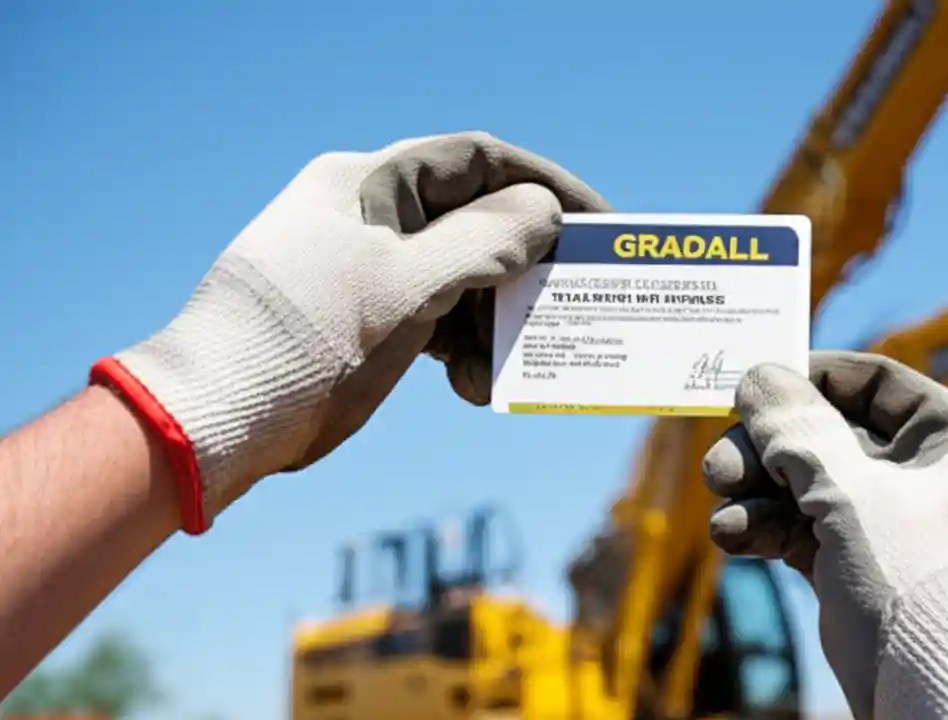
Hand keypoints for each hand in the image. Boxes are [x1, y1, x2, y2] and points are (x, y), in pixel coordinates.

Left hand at [92, 131, 608, 533]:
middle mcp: (368, 216)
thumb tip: (544, 212)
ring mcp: (363, 269)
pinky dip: (461, 349)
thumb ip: (485, 242)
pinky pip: (433, 320)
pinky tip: (471, 386)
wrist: (213, 418)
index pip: (478, 161)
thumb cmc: (306, 340)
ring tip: (503, 369)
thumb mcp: (408, 286)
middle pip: (473, 224)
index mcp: (369, 183)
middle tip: (565, 307)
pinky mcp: (361, 320)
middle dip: (522, 272)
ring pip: (458, 280)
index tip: (598, 224)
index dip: (545, 187)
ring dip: (493, 323)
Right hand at [703, 351, 947, 719]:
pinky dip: (766, 531)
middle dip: (768, 447)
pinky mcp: (862, 575)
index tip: (751, 388)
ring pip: (809, 487)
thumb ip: (800, 433)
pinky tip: (731, 536)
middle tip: (719, 464)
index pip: (876, 383)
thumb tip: (759, 377)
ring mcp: (894, 529)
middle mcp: (929, 478)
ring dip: (758, 491)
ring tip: (723, 502)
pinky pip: (805, 533)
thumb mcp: (857, 497)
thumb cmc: (929, 591)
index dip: (810, 379)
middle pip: (830, 436)